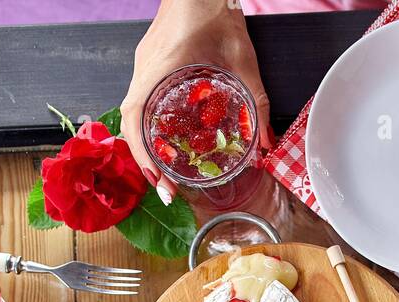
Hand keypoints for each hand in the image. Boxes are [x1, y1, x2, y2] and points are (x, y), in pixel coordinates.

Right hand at [120, 0, 270, 203]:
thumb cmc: (217, 12)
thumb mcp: (244, 62)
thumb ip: (257, 105)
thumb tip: (267, 145)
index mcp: (160, 69)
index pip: (135, 117)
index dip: (142, 155)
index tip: (158, 180)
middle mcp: (144, 68)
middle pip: (131, 121)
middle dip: (145, 160)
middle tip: (165, 187)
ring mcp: (143, 63)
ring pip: (134, 111)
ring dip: (145, 144)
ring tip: (164, 171)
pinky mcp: (149, 60)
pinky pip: (141, 97)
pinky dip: (149, 124)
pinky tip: (167, 139)